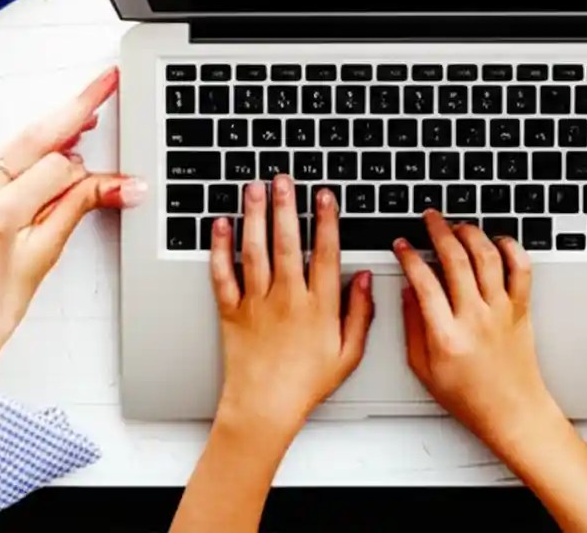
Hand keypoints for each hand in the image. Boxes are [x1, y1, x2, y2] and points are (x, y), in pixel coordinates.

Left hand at [0, 68, 145, 380]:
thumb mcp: (48, 248)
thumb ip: (83, 203)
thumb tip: (125, 184)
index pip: (58, 166)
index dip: (94, 171)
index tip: (121, 150)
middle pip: (36, 136)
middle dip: (75, 111)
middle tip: (105, 83)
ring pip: (22, 141)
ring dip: (54, 132)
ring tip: (87, 122)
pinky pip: (4, 151)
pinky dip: (32, 147)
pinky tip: (53, 145)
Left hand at [210, 176, 373, 437]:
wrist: (264, 407)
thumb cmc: (306, 384)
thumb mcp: (349, 354)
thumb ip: (361, 313)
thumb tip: (367, 278)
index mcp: (319, 306)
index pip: (325, 253)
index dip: (326, 220)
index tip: (324, 195)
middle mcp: (287, 298)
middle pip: (287, 242)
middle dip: (286, 206)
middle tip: (283, 179)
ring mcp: (256, 303)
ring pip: (254, 250)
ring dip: (254, 216)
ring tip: (254, 188)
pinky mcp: (231, 311)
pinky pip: (223, 274)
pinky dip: (220, 248)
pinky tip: (220, 224)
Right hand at [393, 211, 586, 532]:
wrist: (512, 411)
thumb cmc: (468, 397)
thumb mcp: (424, 369)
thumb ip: (413, 327)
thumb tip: (408, 292)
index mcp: (447, 336)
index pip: (423, 282)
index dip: (408, 256)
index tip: (401, 245)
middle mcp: (476, 318)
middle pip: (456, 259)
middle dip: (438, 230)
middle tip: (429, 219)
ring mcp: (502, 311)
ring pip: (487, 256)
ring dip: (470, 233)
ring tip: (457, 225)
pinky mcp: (521, 309)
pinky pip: (521, 269)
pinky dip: (510, 248)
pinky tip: (496, 241)